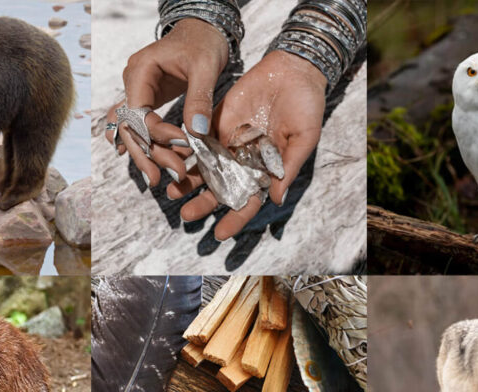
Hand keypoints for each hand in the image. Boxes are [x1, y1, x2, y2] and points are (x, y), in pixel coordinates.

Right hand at [106, 18, 227, 186]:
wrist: (203, 30)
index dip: (158, 134)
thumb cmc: (204, 43)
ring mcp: (137, 93)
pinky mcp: (147, 100)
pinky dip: (146, 146)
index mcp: (140, 71)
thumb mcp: (206, 67)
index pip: (139, 112)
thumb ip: (199, 98)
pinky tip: (149, 165)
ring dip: (146, 155)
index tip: (184, 146)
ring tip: (159, 179)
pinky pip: (141, 127)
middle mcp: (132, 83)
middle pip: (130, 127)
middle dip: (146, 154)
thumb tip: (197, 133)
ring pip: (133, 132)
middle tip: (163, 177)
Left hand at [178, 50, 326, 240]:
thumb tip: (275, 198)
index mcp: (265, 171)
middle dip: (203, 203)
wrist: (293, 71)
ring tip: (171, 191)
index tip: (220, 233)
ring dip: (188, 181)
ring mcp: (229, 143)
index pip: (248, 201)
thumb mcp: (303, 138)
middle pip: (220, 190)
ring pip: (205, 168)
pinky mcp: (217, 123)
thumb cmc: (306, 107)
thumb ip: (288, 167)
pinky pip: (198, 141)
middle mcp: (244, 162)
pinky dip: (185, 151)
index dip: (235, 219)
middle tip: (186, 214)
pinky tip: (171, 160)